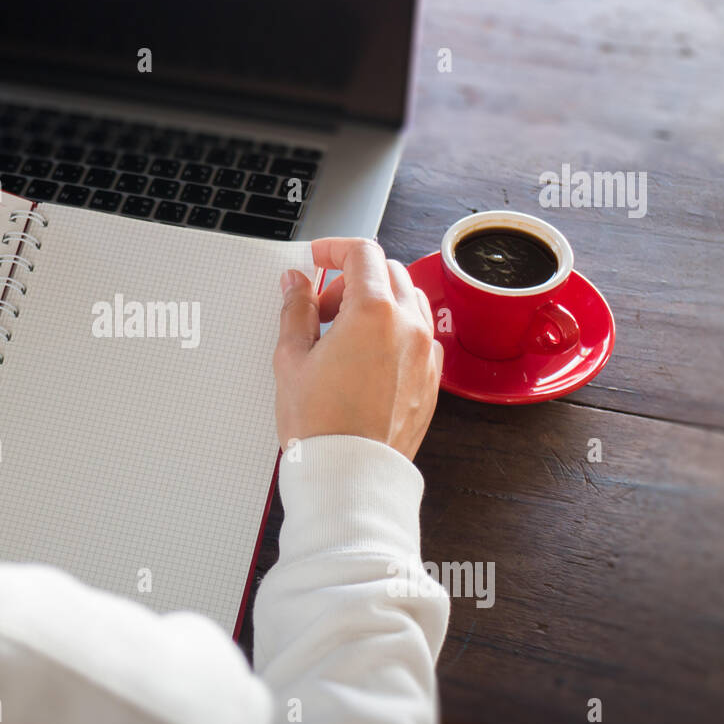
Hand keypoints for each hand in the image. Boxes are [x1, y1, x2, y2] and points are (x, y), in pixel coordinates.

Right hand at [274, 238, 442, 460]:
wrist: (350, 474)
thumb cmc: (321, 425)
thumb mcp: (291, 359)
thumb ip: (295, 310)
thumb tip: (295, 283)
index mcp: (373, 312)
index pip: (362, 253)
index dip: (334, 249)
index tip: (317, 258)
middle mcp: (408, 326)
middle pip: (388, 272)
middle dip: (353, 280)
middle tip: (321, 308)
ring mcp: (425, 353)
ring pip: (409, 301)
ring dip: (378, 303)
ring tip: (344, 334)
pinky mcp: (431, 380)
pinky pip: (420, 336)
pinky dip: (397, 332)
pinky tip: (368, 357)